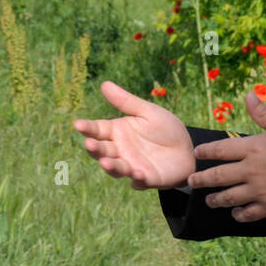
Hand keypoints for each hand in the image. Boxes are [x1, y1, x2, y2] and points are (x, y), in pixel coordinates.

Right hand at [74, 81, 195, 189]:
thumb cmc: (165, 128)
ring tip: (105, 163)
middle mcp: (120, 150)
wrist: (187, 149)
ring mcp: (131, 166)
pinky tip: (138, 174)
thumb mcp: (147, 112)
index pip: (98, 130)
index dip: (87, 128)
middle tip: (90, 144)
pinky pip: (139, 182)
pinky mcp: (146, 179)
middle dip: (95, 149)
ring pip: (116, 168)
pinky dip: (137, 180)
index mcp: (117, 132)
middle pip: (102, 151)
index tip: (77, 124)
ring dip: (110, 166)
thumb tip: (104, 84)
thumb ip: (126, 102)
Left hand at [187, 91, 265, 221]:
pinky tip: (235, 213)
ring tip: (208, 200)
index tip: (197, 154)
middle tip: (191, 181)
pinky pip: (248, 213)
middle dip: (201, 179)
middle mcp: (251, 170)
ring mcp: (259, 190)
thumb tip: (248, 95)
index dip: (205, 152)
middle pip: (218, 176)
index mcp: (254, 147)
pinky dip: (239, 215)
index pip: (220, 149)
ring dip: (215, 199)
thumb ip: (263, 113)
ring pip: (229, 197)